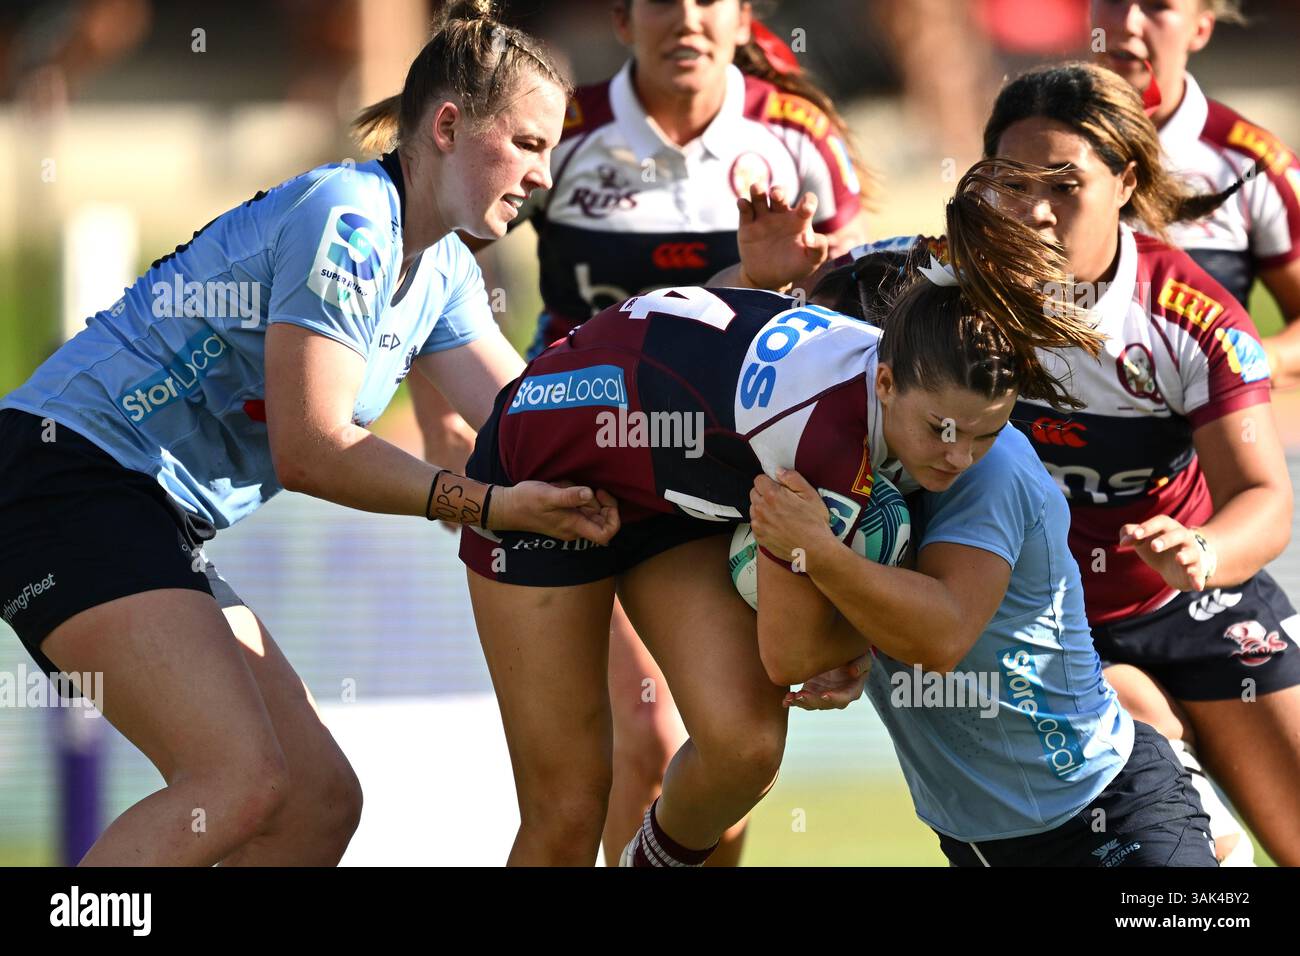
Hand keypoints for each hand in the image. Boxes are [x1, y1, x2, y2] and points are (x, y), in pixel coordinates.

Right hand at [492, 482, 620, 544]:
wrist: (507, 507)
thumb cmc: (526, 502)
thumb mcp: (548, 495)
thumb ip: (569, 496)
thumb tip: (590, 493)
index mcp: (574, 526)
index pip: (607, 533)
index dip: (613, 517)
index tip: (602, 498)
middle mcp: (574, 529)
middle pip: (602, 520)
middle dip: (599, 502)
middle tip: (586, 488)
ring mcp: (569, 523)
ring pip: (590, 511)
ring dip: (585, 497)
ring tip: (568, 487)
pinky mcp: (564, 517)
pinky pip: (579, 507)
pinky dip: (576, 497)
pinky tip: (562, 489)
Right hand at [737, 184, 829, 290]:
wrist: (769, 279)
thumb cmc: (794, 267)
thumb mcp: (811, 262)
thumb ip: (818, 249)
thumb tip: (810, 238)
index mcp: (800, 219)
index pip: (807, 202)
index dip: (808, 201)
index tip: (806, 209)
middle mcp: (781, 214)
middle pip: (780, 194)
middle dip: (778, 191)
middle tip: (776, 195)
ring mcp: (763, 218)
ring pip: (760, 197)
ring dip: (758, 190)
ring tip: (757, 188)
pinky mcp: (747, 225)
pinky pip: (745, 210)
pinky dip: (743, 204)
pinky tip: (743, 203)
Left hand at [749, 468, 833, 563]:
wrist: (814, 550)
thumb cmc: (814, 522)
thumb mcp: (810, 494)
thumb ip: (792, 478)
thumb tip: (778, 471)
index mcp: (772, 495)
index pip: (759, 480)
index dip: (769, 481)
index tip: (779, 487)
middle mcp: (761, 509)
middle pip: (754, 493)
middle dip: (765, 493)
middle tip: (781, 501)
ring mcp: (758, 525)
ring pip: (754, 509)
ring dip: (763, 508)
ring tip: (780, 515)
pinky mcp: (759, 537)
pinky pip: (756, 524)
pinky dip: (763, 523)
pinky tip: (778, 526)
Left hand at [785, 653, 871, 710]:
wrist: (840, 650)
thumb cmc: (855, 653)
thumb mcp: (862, 656)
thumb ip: (861, 663)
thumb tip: (854, 672)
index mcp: (852, 689)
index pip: (845, 698)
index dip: (835, 698)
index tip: (824, 695)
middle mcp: (837, 695)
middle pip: (826, 704)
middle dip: (813, 701)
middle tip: (801, 696)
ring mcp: (823, 694)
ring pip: (812, 704)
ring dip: (801, 702)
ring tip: (790, 698)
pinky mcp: (812, 690)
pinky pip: (803, 699)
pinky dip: (793, 701)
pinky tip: (785, 701)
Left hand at [1118, 515, 1213, 590]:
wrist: (1178, 565)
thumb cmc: (1158, 546)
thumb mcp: (1143, 539)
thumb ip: (1131, 534)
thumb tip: (1123, 541)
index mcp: (1168, 528)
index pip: (1161, 522)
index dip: (1148, 527)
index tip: (1134, 536)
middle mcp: (1183, 539)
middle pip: (1179, 534)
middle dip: (1167, 539)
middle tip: (1154, 546)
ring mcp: (1192, 554)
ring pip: (1192, 553)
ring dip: (1186, 555)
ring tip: (1179, 559)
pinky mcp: (1196, 571)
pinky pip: (1199, 574)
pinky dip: (1198, 579)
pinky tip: (1197, 586)